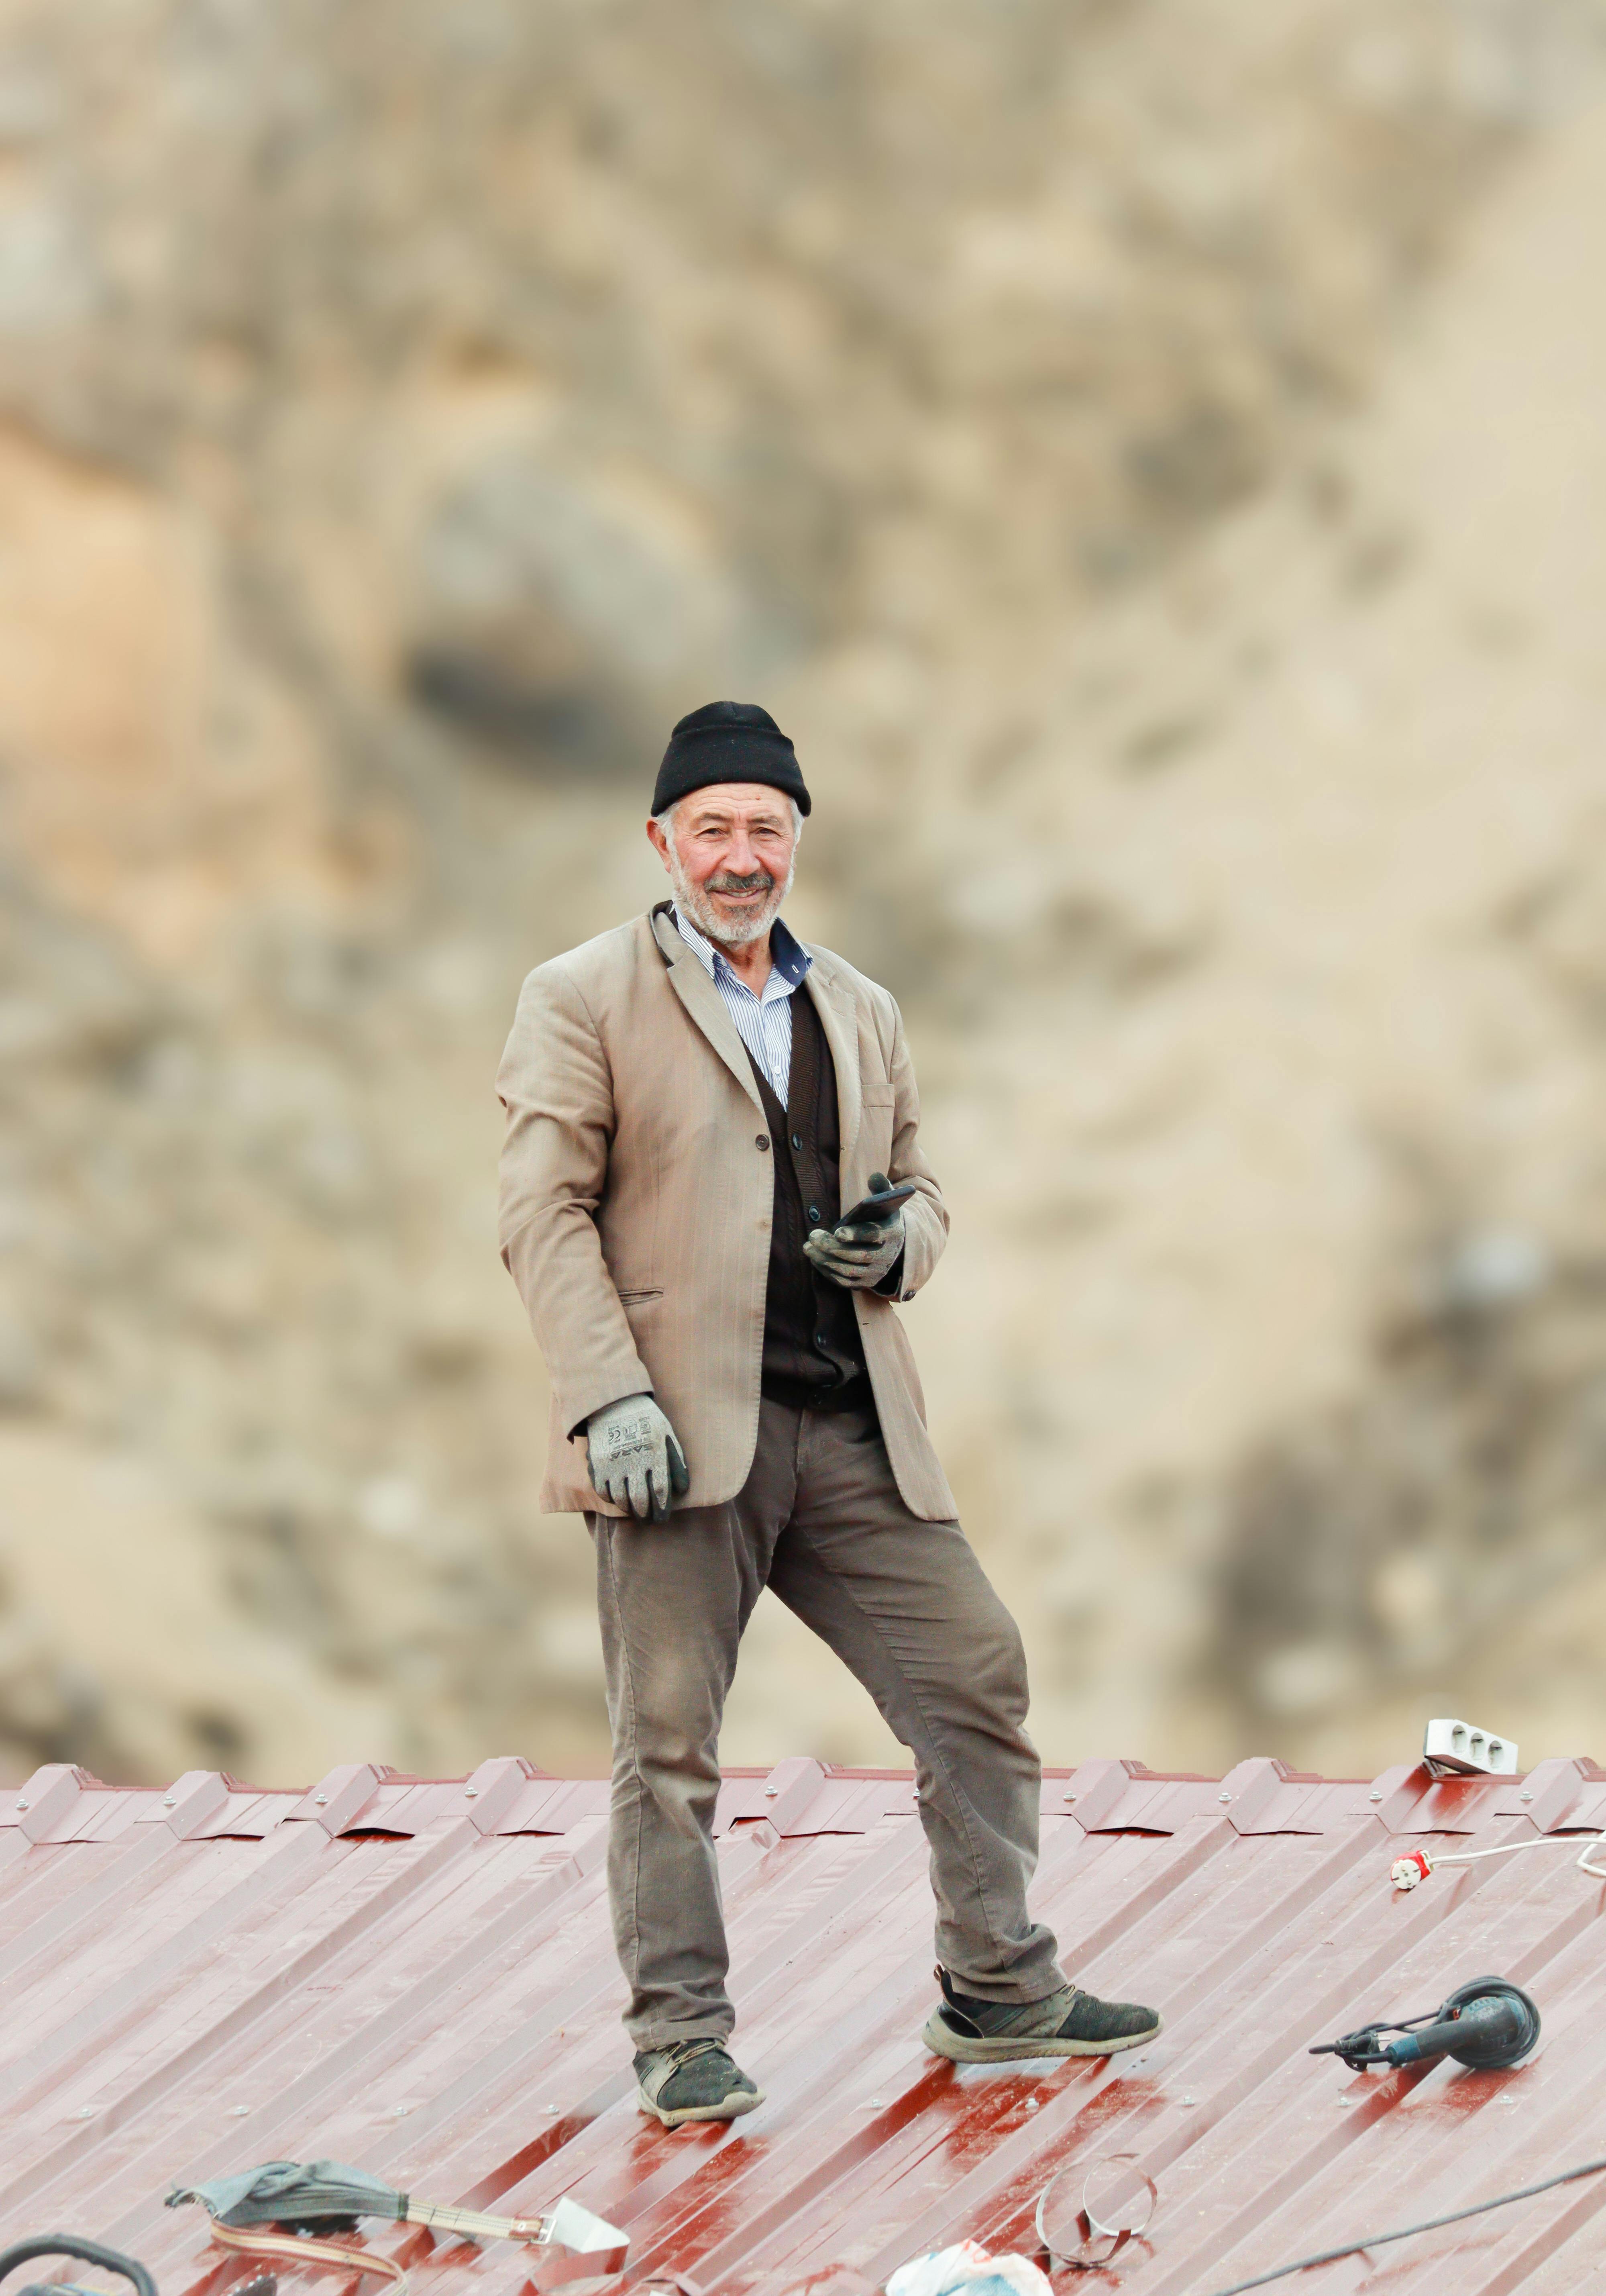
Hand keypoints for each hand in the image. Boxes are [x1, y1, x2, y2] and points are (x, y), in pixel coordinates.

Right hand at [585, 1393, 689, 1519]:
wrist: (613, 1404)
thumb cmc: (646, 1421)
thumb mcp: (667, 1436)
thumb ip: (676, 1463)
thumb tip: (682, 1490)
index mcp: (654, 1453)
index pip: (660, 1491)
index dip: (662, 1509)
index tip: (662, 1518)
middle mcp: (633, 1461)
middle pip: (640, 1500)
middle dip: (646, 1516)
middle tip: (648, 1521)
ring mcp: (613, 1464)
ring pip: (621, 1499)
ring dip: (629, 1510)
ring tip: (635, 1511)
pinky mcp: (597, 1465)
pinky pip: (603, 1492)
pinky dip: (612, 1499)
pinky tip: (619, 1499)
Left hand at [803, 1171, 905, 1290]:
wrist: (896, 1244)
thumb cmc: (883, 1217)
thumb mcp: (887, 1200)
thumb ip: (881, 1187)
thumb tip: (873, 1176)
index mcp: (893, 1233)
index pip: (875, 1236)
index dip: (856, 1234)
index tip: (837, 1231)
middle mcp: (887, 1256)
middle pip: (858, 1255)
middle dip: (832, 1247)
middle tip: (813, 1236)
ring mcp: (877, 1272)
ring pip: (849, 1270)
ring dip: (826, 1260)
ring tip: (808, 1247)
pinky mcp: (866, 1283)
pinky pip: (845, 1282)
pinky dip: (828, 1272)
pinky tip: (814, 1259)